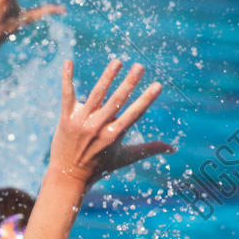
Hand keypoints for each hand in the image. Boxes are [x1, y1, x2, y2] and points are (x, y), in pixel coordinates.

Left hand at [49, 58, 171, 187]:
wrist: (67, 177)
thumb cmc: (99, 167)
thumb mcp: (125, 158)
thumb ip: (148, 149)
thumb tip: (172, 148)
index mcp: (114, 135)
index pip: (134, 114)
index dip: (146, 100)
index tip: (158, 85)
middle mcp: (98, 127)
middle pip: (116, 101)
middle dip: (128, 83)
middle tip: (139, 66)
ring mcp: (81, 121)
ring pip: (96, 95)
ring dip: (107, 77)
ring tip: (117, 62)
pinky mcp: (66, 118)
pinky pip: (67, 95)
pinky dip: (67, 78)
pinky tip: (68, 61)